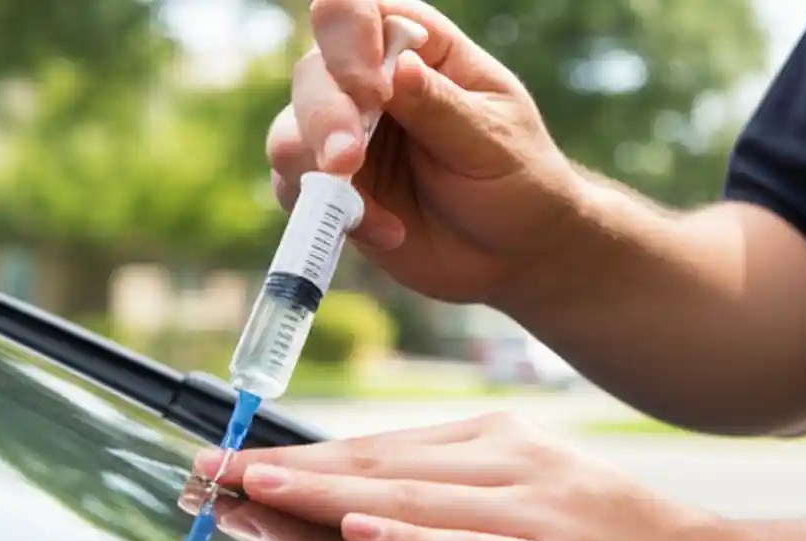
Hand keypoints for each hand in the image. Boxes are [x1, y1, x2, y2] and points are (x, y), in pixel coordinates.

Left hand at [194, 413, 762, 540]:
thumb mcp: (542, 493)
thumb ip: (467, 482)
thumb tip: (382, 487)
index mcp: (502, 442)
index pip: (381, 447)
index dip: (301, 455)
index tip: (234, 459)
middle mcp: (512, 462)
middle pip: (377, 464)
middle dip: (284, 470)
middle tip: (206, 470)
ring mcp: (536, 510)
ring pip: (408, 499)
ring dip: (321, 496)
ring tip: (250, 490)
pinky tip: (355, 536)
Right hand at [269, 0, 582, 303]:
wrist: (514, 252)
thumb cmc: (516, 180)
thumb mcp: (491, 141)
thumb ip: (440, 108)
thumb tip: (400, 68)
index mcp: (417, 46)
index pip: (357, 11)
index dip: (350, 39)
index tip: (373, 87)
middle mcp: (369, 83)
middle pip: (314, 74)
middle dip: (324, 117)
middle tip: (347, 160)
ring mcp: (345, 136)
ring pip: (289, 134)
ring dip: (314, 170)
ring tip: (363, 210)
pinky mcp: (330, 188)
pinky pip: (296, 192)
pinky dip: (329, 216)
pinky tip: (388, 234)